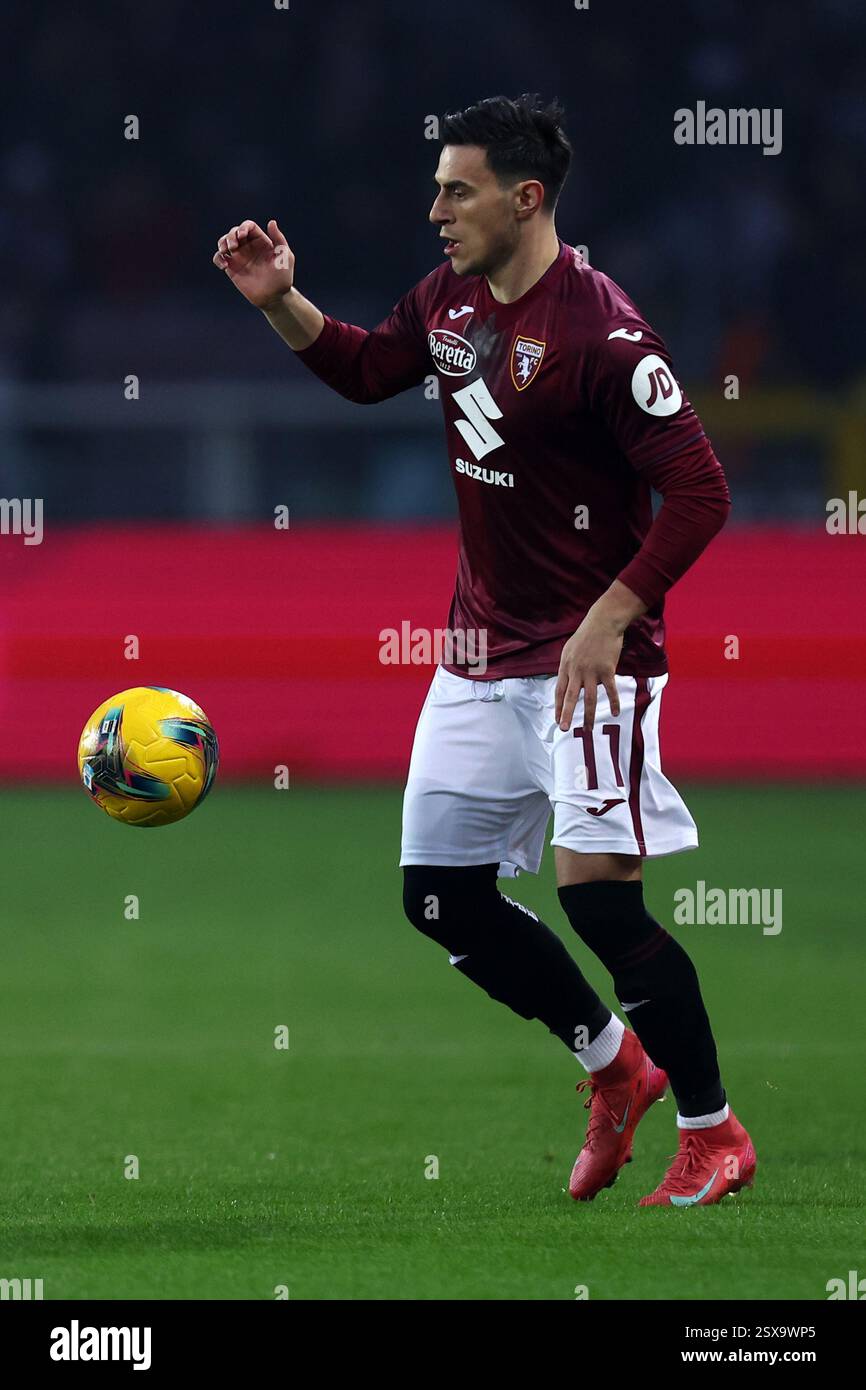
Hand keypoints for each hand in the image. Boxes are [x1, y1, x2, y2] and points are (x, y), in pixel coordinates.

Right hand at [213, 219, 294, 309]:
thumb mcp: (285, 256)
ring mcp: (239, 257)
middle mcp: (248, 247)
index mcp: (261, 241)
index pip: (248, 226)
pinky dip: (217, 258)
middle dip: (230, 235)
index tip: (241, 236)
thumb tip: (271, 222)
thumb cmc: (282, 277)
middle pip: (234, 232)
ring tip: (225, 251)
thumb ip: (279, 239)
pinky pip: (219, 258)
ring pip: (224, 242)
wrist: (274, 298)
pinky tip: (224, 264)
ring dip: (222, 242)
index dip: (243, 227)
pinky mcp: (232, 269)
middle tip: (233, 247)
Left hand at [554, 606, 624, 732]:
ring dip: (589, 715)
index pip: (559, 691)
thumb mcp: (569, 649)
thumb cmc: (586, 635)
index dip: (558, 706)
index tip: (557, 719)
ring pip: (590, 698)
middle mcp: (577, 671)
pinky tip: (614, 713)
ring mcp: (592, 671)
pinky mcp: (607, 670)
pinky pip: (610, 690)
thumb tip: (566, 681)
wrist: (603, 623)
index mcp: (566, 666)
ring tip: (588, 729)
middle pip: (571, 697)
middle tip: (564, 729)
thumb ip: (567, 666)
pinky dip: (613, 702)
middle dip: (567, 715)